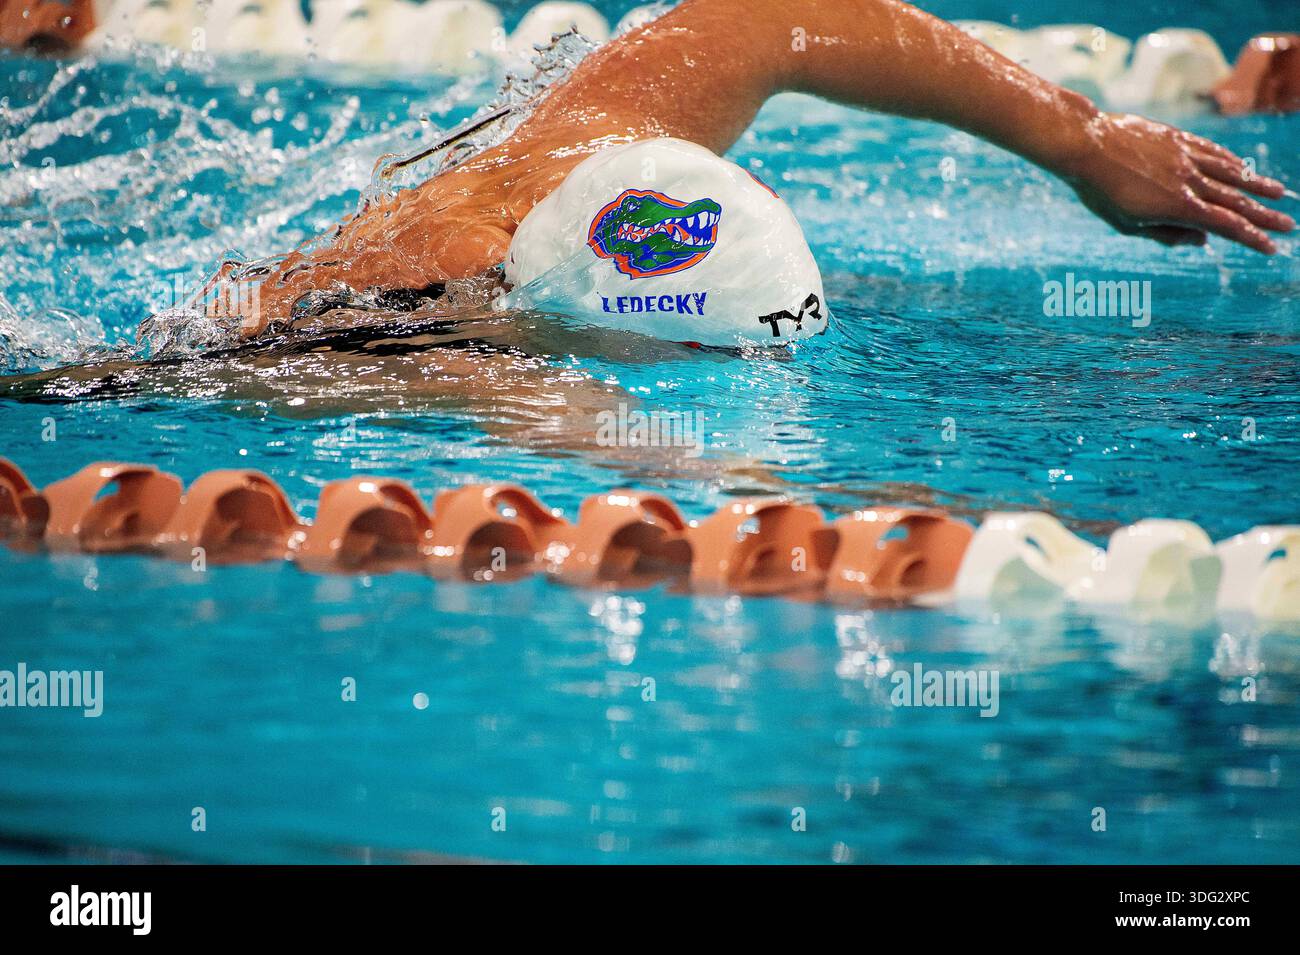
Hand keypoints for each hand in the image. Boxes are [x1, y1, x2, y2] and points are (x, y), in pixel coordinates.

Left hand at [1063, 112, 1293, 253]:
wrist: (1086, 145)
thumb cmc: (1100, 192)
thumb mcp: (1127, 224)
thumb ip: (1167, 234)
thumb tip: (1203, 241)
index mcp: (1178, 207)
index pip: (1225, 225)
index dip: (1250, 238)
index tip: (1271, 248)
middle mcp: (1190, 181)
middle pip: (1236, 200)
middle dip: (1264, 215)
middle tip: (1288, 226)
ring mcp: (1186, 157)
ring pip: (1231, 172)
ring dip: (1257, 184)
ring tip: (1279, 193)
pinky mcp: (1178, 139)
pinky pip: (1213, 152)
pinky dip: (1232, 162)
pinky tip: (1243, 167)